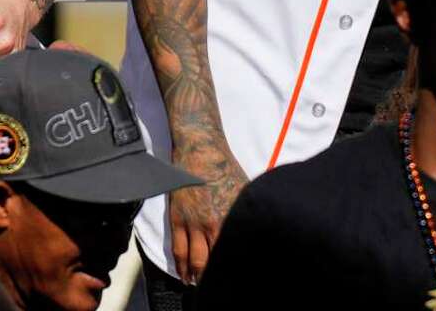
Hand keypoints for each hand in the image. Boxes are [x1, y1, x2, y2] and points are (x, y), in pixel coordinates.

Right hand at [168, 137, 247, 284]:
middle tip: (214, 286)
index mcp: (229, 220)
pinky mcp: (177, 218)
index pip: (231, 253)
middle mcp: (210, 226)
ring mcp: (191, 223)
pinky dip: (180, 264)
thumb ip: (247, 213)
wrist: (200, 150)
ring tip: (197, 285)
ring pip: (192, 260)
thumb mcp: (244, 192)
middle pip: (211, 262)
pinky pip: (177, 248)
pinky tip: (183, 273)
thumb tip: (257, 229)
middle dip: (212, 277)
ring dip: (194, 276)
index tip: (233, 276)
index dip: (232, 268)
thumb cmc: (225, 168)